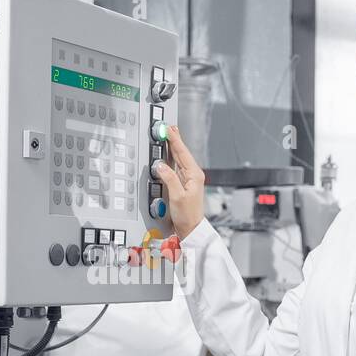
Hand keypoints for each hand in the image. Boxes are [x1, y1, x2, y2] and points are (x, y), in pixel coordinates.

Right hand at [151, 126, 205, 240]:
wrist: (191, 228)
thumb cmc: (187, 215)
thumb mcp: (177, 196)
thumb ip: (169, 179)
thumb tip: (160, 165)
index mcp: (194, 175)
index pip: (182, 153)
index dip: (175, 139)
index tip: (168, 129)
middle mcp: (193, 175)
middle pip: (182, 153)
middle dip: (175, 139)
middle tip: (169, 127)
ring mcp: (189, 179)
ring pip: (179, 158)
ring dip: (173, 147)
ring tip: (168, 136)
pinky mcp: (183, 184)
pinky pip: (176, 166)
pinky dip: (171, 157)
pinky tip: (168, 154)